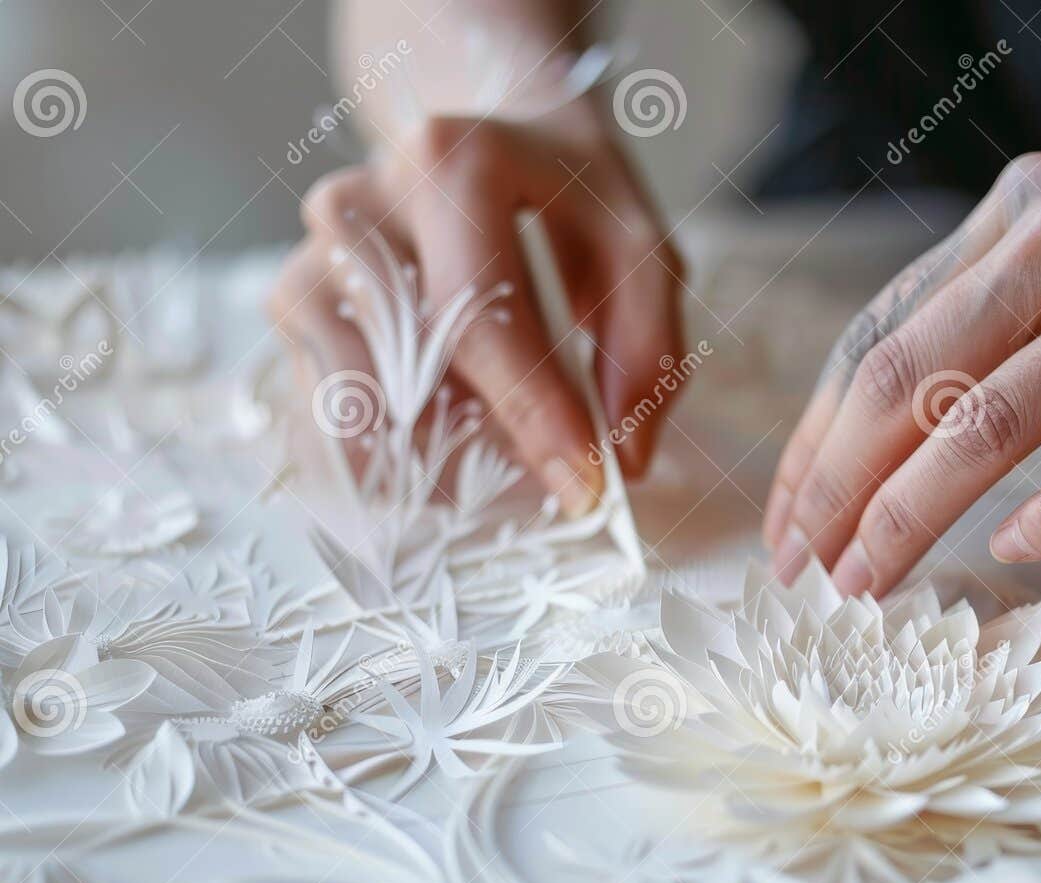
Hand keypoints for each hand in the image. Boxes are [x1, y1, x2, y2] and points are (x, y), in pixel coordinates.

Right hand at [270, 101, 684, 513]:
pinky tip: (449, 434)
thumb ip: (646, 346)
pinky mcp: (292, 303)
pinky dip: (395, 449)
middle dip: (486, 449)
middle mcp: (360, 206)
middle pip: (411, 374)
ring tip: (497, 444)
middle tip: (546, 475)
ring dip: (434, 456)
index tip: (584, 485)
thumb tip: (624, 456)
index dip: (532, 413)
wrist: (482, 139)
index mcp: (449, 167)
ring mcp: (313, 254)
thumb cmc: (566, 196)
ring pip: (357, 408)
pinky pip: (332, 414)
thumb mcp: (640, 247)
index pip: (480, 319)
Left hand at [764, 143, 1040, 594]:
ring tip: (866, 586)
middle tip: (800, 569)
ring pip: (980, 432)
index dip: (817, 438)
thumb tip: (888, 412)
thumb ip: (999, 302)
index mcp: (1025, 211)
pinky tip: (1014, 554)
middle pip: (903, 382)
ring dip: (906, 523)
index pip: (879, 333)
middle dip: (832, 491)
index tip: (788, 515)